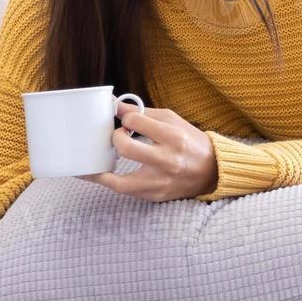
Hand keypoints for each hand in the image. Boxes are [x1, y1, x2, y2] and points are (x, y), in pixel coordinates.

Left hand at [79, 100, 218, 201]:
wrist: (212, 171)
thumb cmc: (190, 141)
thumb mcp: (171, 120)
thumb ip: (143, 113)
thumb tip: (114, 104)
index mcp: (173, 137)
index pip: (136, 122)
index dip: (125, 119)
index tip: (126, 122)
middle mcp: (167, 161)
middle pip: (126, 149)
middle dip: (116, 139)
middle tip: (119, 137)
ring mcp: (160, 182)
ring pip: (120, 182)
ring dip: (99, 171)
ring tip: (89, 163)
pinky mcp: (155, 195)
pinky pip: (125, 191)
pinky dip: (108, 182)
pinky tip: (96, 175)